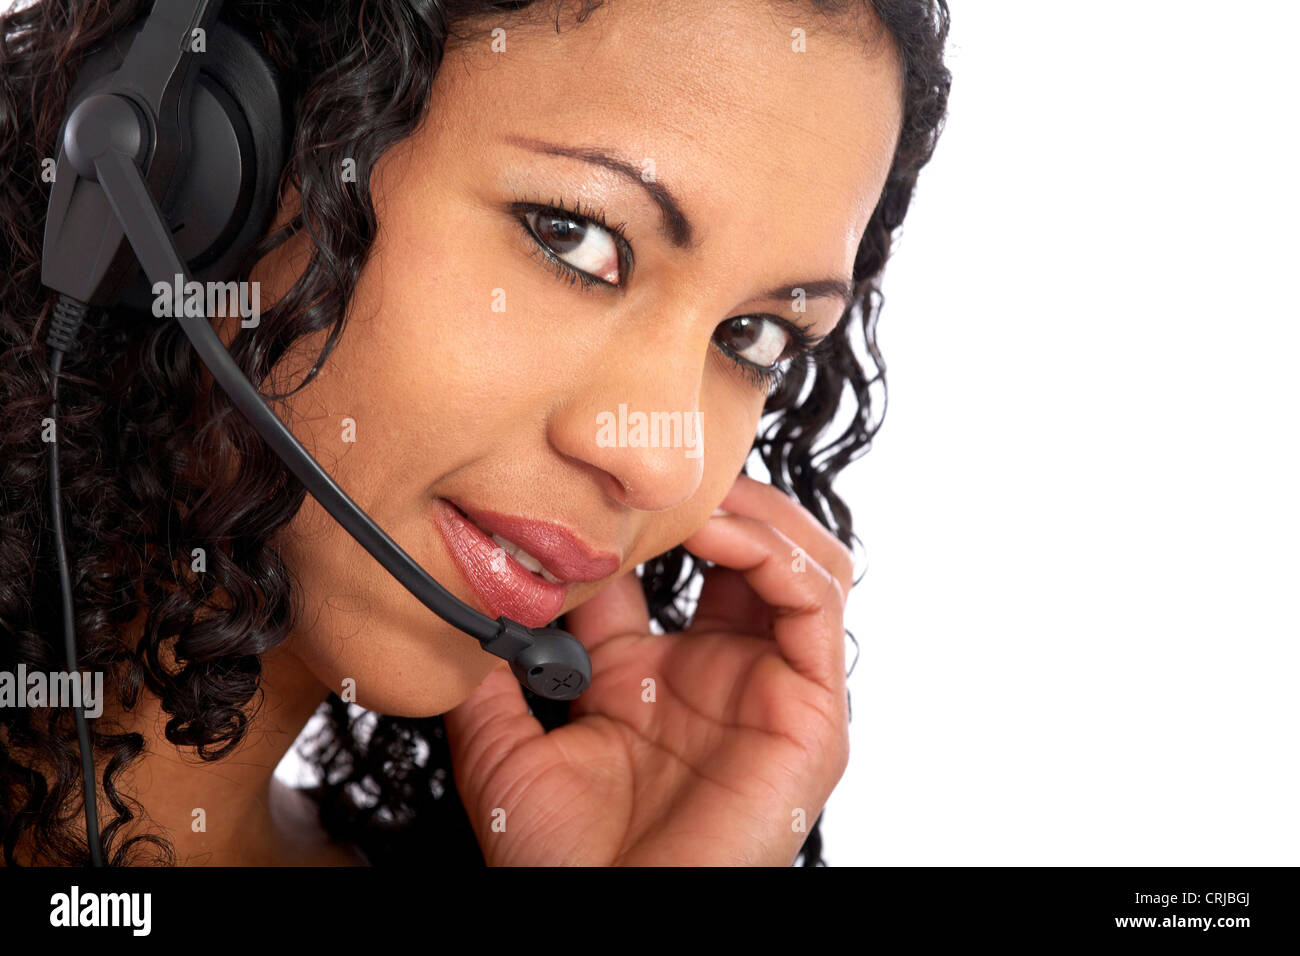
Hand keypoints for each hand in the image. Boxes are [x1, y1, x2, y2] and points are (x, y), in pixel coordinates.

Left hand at [441, 473, 854, 864]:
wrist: (607, 920)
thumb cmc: (563, 862)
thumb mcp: (507, 750)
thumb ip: (489, 678)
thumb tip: (460, 604)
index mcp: (654, 677)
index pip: (664, 565)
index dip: (640, 513)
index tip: (598, 471)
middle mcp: (720, 674)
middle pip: (746, 549)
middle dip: (712, 495)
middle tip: (661, 463)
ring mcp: (772, 690)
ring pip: (800, 561)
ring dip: (753, 512)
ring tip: (697, 491)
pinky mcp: (813, 714)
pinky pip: (817, 603)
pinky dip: (777, 551)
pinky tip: (719, 532)